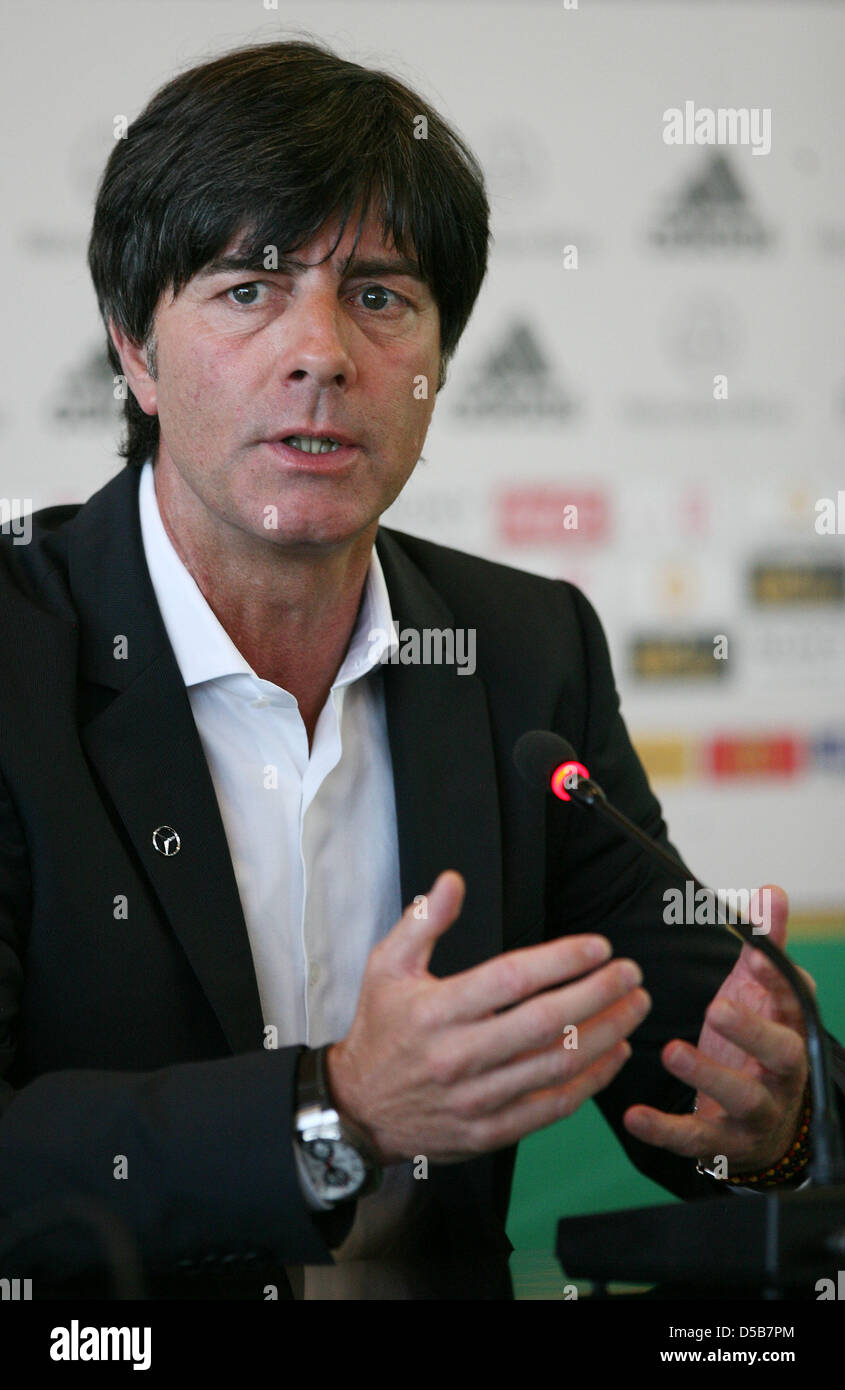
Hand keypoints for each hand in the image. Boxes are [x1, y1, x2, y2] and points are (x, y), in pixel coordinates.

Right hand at [327, 871, 651, 1164]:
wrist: (359, 1108)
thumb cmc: (380, 1029)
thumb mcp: (385, 966)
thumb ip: (422, 922)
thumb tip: (452, 882)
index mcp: (436, 1010)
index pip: (511, 980)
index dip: (561, 961)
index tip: (597, 947)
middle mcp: (458, 1055)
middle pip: (544, 1022)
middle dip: (598, 993)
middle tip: (630, 973)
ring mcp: (476, 1097)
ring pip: (556, 1064)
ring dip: (606, 1033)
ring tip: (633, 1006)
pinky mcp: (489, 1131)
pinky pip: (551, 1107)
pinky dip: (590, 1082)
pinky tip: (614, 1055)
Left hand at [623, 884, 812, 1177]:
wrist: (766, 1128)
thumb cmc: (758, 1044)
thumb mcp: (761, 994)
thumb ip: (766, 946)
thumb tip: (773, 891)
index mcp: (791, 1029)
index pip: (795, 1002)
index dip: (778, 980)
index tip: (757, 956)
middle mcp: (783, 1074)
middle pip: (783, 1053)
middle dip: (752, 1031)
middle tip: (717, 1007)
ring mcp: (757, 1112)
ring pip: (743, 1098)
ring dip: (708, 1075)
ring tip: (671, 1051)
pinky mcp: (725, 1144)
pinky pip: (698, 1138)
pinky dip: (666, 1129)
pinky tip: (635, 1116)